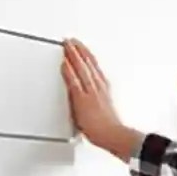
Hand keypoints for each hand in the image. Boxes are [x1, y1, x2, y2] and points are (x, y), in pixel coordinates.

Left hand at [60, 38, 143, 159]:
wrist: (112, 134)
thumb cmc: (109, 128)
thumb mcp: (104, 109)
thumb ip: (97, 100)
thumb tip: (90, 100)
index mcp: (104, 88)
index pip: (95, 67)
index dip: (87, 55)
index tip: (81, 48)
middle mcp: (98, 87)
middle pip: (88, 63)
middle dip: (79, 50)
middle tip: (72, 40)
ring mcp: (90, 91)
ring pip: (81, 68)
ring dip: (73, 55)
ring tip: (67, 45)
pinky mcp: (82, 98)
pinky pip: (73, 80)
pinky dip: (68, 70)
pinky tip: (63, 62)